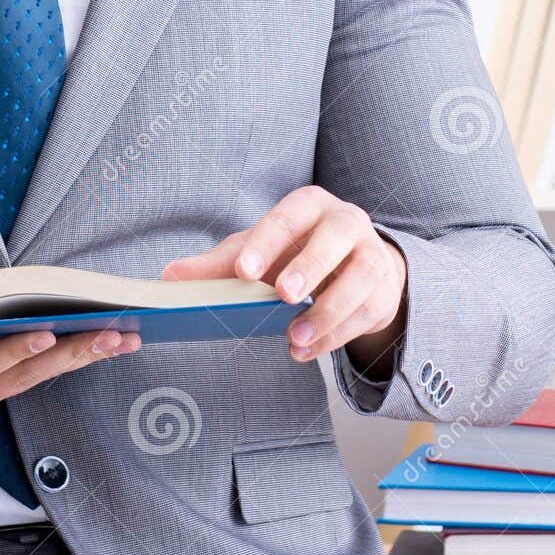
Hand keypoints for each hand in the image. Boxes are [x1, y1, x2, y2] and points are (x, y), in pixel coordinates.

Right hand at [0, 325, 141, 448]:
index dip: (11, 354)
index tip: (46, 333)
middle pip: (24, 376)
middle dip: (71, 354)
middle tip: (117, 334)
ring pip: (35, 378)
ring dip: (79, 357)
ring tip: (123, 336)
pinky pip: (28, 376)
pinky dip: (63, 360)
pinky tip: (93, 343)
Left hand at [161, 185, 406, 374]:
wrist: (355, 262)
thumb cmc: (297, 250)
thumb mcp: (258, 251)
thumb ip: (218, 264)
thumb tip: (170, 277)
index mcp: (310, 205)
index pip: (288, 216)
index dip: (266, 242)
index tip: (245, 272)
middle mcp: (347, 223)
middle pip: (335, 238)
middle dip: (310, 266)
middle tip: (283, 295)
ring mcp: (372, 256)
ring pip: (360, 279)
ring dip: (327, 312)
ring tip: (294, 337)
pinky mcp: (384, 291)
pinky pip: (365, 314)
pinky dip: (335, 336)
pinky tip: (306, 349)